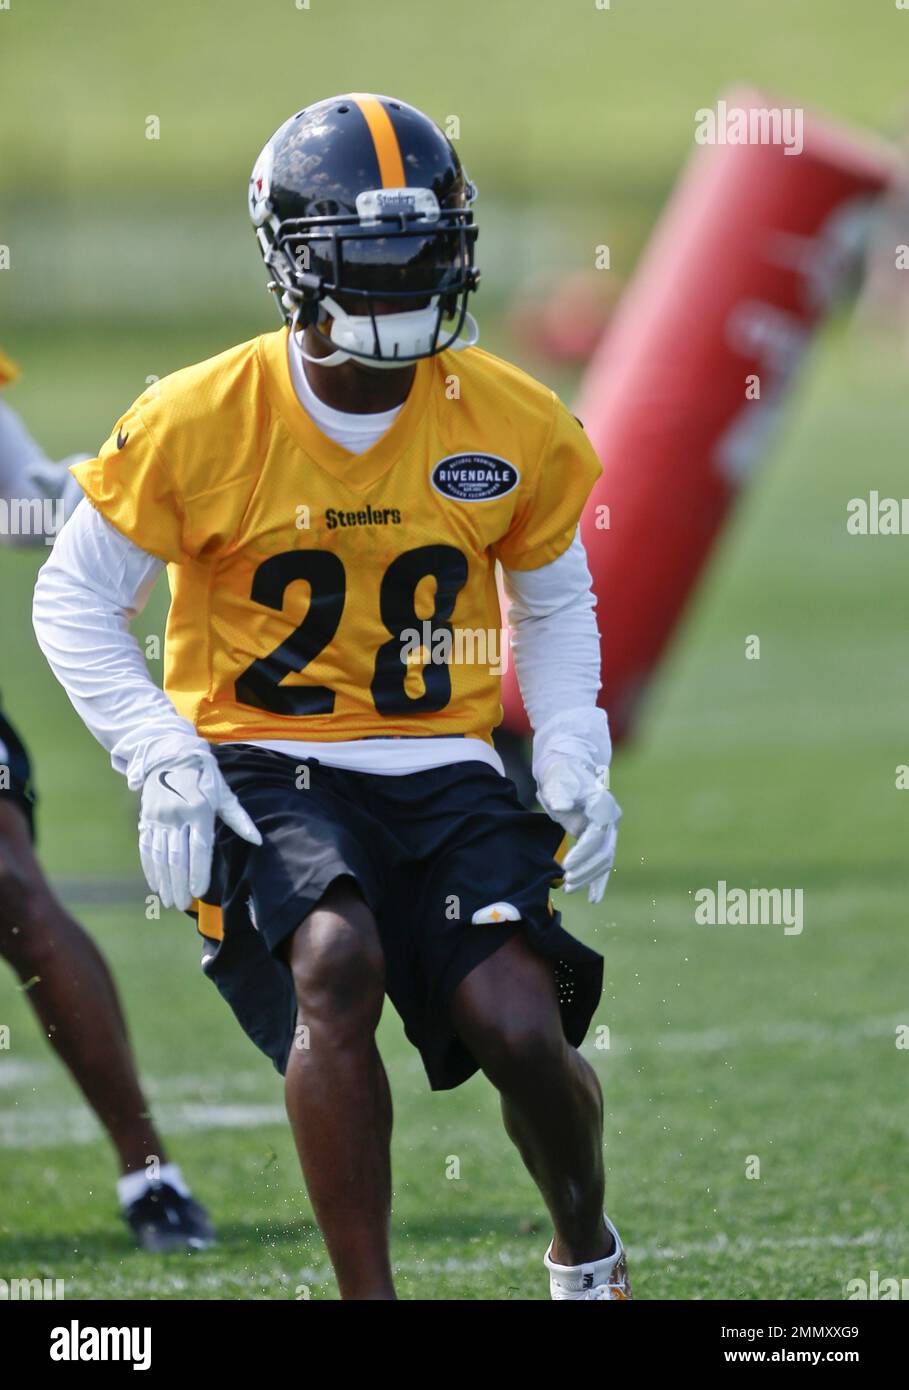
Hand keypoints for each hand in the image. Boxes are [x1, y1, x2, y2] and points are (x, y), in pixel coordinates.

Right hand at [138, 752, 261, 909]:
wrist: (170, 754)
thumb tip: (258, 840)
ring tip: (168, 899)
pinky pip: (146, 847)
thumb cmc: (204, 777)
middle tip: (181, 904)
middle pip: (177, 857)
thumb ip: (240, 819)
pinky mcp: (146, 818)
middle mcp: (177, 815)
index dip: (198, 872)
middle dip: (179, 883)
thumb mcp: (224, 794)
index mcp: (199, 810)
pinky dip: (149, 867)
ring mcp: (159, 817)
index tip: (198, 891)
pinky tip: (155, 883)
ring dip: (163, 880)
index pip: (198, 848)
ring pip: (159, 855)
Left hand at [537, 759, 620, 902]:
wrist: (567, 765)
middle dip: (586, 869)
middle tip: (566, 882)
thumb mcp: (557, 779)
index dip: (583, 852)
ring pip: (604, 859)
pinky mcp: (601, 835)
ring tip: (569, 889)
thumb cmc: (560, 773)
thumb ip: (559, 792)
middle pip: (604, 851)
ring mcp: (608, 827)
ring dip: (589, 877)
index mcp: (602, 804)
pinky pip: (604, 861)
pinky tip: (594, 899)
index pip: (597, 835)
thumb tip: (562, 806)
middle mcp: (610, 817)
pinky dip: (599, 880)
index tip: (566, 865)